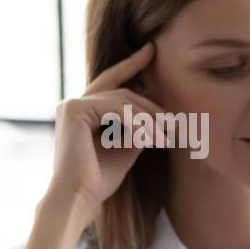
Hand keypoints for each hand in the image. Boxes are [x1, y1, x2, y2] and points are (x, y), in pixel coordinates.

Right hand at [50, 41, 163, 220]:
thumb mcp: (127, 146)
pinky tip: (151, 138)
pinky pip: (116, 108)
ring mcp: (72, 105)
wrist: (79, 198)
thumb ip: (138, 126)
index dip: (131, 65)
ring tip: (168, 136)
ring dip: (150, 119)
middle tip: (177, 125)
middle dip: (154, 108)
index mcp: (84, 111)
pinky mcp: (74, 110)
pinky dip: (137, 123)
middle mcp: (74, 104)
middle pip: (125, 93)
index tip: (151, 51)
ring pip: (124, 100)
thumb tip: (159, 113)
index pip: (113, 82)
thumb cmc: (100, 179)